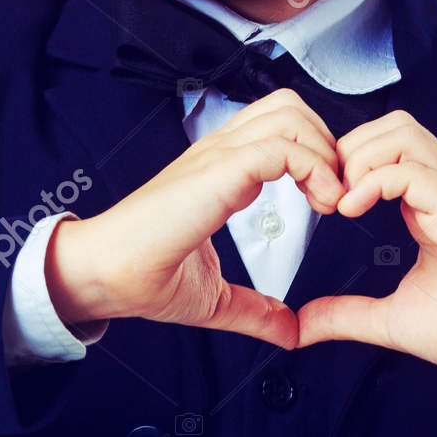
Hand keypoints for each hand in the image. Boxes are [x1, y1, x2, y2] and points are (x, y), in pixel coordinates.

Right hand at [45, 88, 345, 348]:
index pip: (280, 128)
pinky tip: (320, 204)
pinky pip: (281, 146)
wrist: (103, 275)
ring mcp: (217, 155)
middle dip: (326, 142)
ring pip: (290, 114)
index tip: (328, 202)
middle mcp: (220, 152)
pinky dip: (313, 169)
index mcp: (220, 170)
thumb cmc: (142, 276)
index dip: (315, 154)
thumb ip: (255, 310)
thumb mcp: (214, 297)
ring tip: (329, 198)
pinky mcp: (217, 170)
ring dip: (323, 152)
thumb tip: (288, 331)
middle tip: (333, 193)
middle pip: (290, 106)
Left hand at [294, 110, 436, 399]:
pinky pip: (414, 171)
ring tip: (343, 200)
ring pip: (403, 133)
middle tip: (329, 194)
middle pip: (392, 125)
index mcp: (426, 204)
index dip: (347, 161)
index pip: (385, 146)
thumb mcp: (390, 318)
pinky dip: (376, 180)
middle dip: (350, 148)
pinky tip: (354, 209)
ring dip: (362, 158)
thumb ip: (345, 313)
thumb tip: (304, 324)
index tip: (323, 201)